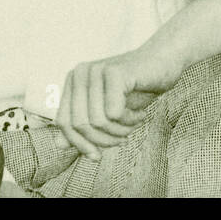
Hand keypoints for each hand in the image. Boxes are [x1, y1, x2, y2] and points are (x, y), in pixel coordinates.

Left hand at [55, 50, 182, 159]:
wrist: (162, 63)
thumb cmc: (134, 88)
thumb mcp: (106, 112)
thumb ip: (83, 126)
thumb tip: (58, 145)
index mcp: (72, 81)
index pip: (64, 122)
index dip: (79, 144)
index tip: (97, 156)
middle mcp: (79, 73)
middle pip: (80, 125)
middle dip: (103, 140)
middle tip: (123, 138)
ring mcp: (95, 70)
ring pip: (98, 122)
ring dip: (120, 131)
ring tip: (133, 122)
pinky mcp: (114, 72)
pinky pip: (114, 113)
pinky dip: (130, 120)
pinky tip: (140, 113)